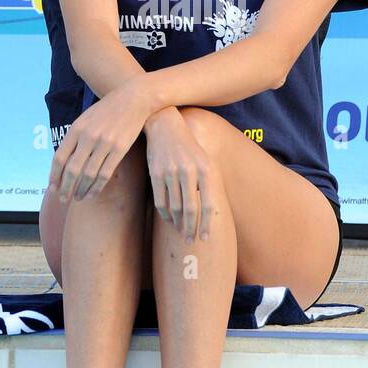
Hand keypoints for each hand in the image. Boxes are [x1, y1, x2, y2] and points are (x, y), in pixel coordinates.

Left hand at [48, 79, 150, 202]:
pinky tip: (92, 193)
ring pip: (88, 174)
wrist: (133, 99)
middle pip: (72, 170)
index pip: (59, 158)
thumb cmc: (107, 110)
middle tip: (62, 199)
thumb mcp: (85, 118)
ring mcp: (104, 143)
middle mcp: (88, 137)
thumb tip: (62, 160)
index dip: (54, 176)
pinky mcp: (119, 149)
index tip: (52, 188)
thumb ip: (74, 137)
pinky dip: (97, 187)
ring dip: (81, 190)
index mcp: (76, 129)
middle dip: (65, 188)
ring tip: (78, 198)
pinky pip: (105, 174)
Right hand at [144, 108, 216, 243]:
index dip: (207, 224)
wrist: (165, 127)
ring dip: (178, 223)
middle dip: (191, 228)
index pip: (209, 204)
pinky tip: (169, 220)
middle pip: (190, 209)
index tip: (205, 238)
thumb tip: (212, 214)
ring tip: (181, 232)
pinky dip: (165, 214)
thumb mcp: (204, 161)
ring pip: (175, 207)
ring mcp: (171, 172)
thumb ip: (209, 184)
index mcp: (206, 169)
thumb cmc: (189, 148)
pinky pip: (161, 201)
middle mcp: (189, 171)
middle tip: (190, 241)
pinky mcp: (156, 173)